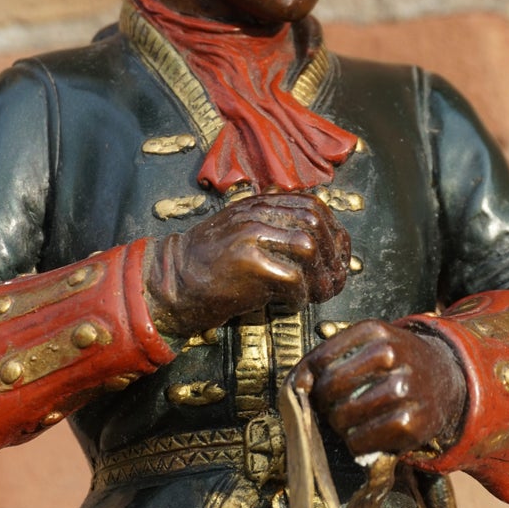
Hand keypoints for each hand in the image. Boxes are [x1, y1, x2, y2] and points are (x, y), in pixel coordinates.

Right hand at [146, 192, 350, 336]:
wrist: (171, 284)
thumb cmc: (210, 266)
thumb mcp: (242, 232)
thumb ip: (274, 227)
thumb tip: (321, 244)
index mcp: (258, 204)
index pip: (312, 204)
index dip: (333, 231)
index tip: (337, 256)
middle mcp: (256, 214)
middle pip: (315, 221)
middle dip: (332, 254)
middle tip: (332, 280)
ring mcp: (250, 236)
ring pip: (308, 246)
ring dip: (319, 275)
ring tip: (315, 293)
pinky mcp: (247, 264)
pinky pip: (292, 278)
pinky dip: (300, 295)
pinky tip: (292, 303)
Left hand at [301, 320, 465, 456]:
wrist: (445, 378)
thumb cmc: (395, 362)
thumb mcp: (369, 342)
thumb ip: (331, 355)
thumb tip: (295, 384)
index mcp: (375, 331)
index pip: (321, 358)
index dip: (307, 378)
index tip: (307, 389)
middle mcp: (391, 354)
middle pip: (331, 386)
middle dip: (322, 402)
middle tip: (329, 408)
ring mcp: (405, 388)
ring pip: (344, 414)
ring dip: (338, 424)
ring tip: (346, 421)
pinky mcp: (413, 422)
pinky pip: (362, 440)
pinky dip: (354, 443)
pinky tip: (362, 434)